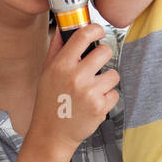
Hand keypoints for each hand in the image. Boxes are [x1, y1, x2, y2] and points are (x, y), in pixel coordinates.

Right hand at [29, 24, 119, 157]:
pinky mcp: (100, 107)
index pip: (83, 35)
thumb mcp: (47, 73)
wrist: (52, 134)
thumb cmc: (49, 102)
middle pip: (105, 51)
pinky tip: (93, 103)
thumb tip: (64, 27)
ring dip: (106, 80)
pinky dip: (107, 98)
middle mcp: (76, 77)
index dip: (95, 29)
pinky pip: (115, 93)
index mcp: (61, 65)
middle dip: (104, 56)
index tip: (98, 31)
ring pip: (113, 74)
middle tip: (96, 65)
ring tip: (92, 89)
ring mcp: (90, 92)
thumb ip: (57, 48)